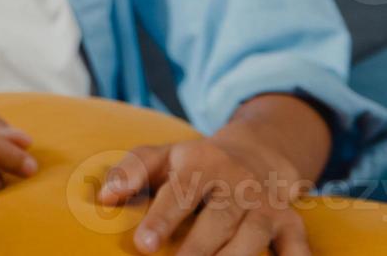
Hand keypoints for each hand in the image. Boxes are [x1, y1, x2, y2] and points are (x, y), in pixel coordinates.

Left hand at [100, 136, 311, 255]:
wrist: (256, 153)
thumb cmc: (194, 163)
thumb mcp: (161, 156)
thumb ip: (130, 171)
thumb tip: (104, 197)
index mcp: (202, 163)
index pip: (180, 192)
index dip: (162, 219)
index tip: (144, 245)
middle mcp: (238, 182)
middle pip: (219, 218)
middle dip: (199, 247)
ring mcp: (267, 204)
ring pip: (253, 235)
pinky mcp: (291, 223)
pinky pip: (296, 248)